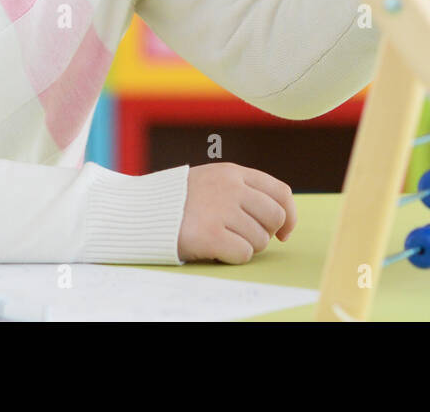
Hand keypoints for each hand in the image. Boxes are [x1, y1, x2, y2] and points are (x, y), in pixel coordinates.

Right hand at [177, 162, 296, 263]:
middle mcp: (231, 188)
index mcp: (234, 173)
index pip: (280, 192)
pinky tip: (217, 249)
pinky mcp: (210, 235)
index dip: (289, 215)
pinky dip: (233, 256)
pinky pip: (244, 254)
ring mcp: (221, 210)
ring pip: (260, 239)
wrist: (141, 211)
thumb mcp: (212, 181)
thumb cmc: (180, 201)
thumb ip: (243, 190)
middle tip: (248, 238)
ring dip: (246, 246)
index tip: (283, 232)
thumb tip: (280, 217)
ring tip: (224, 240)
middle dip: (267, 233)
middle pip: (275, 216)